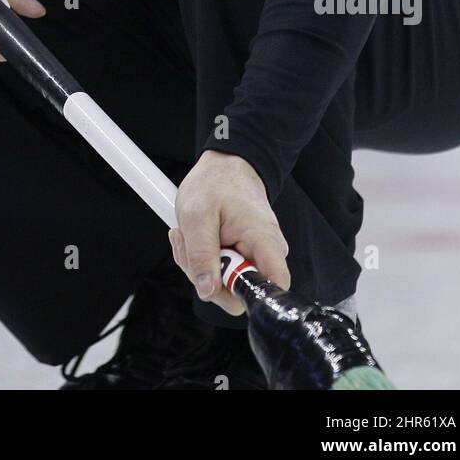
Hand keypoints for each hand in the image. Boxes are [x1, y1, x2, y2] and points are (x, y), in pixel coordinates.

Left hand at [170, 150, 289, 315]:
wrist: (225, 164)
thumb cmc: (215, 182)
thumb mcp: (197, 214)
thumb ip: (202, 254)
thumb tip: (208, 291)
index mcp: (264, 241)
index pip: (273, 287)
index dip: (246, 295)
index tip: (215, 277)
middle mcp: (265, 253)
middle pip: (240, 293)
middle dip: (206, 277)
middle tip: (187, 247)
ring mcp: (253, 257)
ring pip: (225, 285)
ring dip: (198, 266)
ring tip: (186, 235)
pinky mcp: (241, 258)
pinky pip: (220, 274)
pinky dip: (200, 261)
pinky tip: (191, 239)